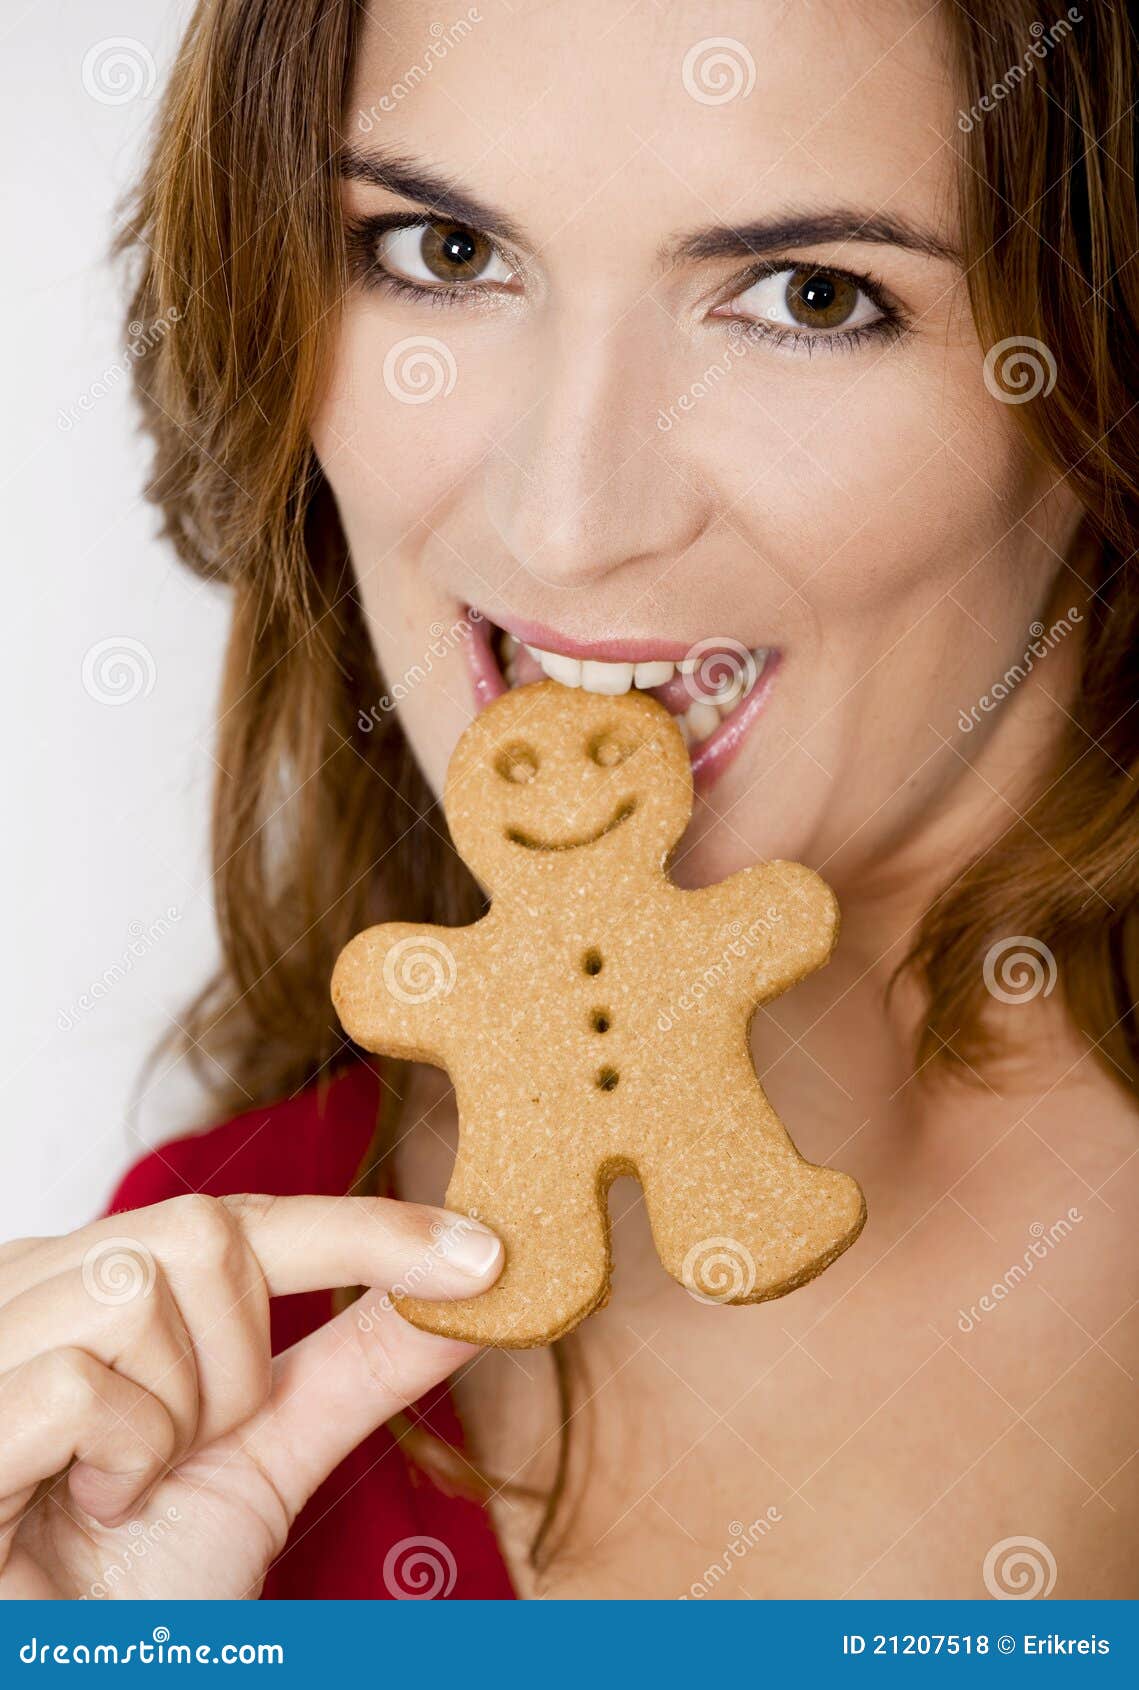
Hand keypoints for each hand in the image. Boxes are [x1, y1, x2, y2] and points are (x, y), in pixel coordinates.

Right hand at [0, 1193, 502, 1597]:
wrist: (67, 1678)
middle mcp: (28, 1285)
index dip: (365, 1229)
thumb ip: (357, 1364)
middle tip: (201, 1448)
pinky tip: (85, 1510)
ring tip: (131, 1486)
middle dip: (239, 1358)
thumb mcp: (266, 1456)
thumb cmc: (139, 1587)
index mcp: (94, 1279)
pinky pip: (82, 1385)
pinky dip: (120, 1458)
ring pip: (138, 1293)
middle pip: (199, 1231)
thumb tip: (474, 1287)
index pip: (241, 1216)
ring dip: (178, 1414)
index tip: (487, 1255)